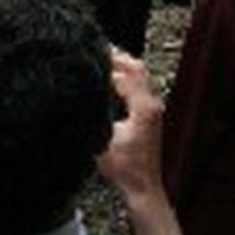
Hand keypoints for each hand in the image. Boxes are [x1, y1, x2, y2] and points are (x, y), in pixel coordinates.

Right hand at [95, 49, 164, 204]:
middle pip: (137, 68)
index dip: (104, 61)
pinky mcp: (150, 115)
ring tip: (99, 57)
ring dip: (121, 65)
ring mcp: (154, 109)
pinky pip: (140, 86)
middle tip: (92, 47)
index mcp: (144, 107)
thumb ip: (94, 112)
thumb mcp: (102, 138)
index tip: (85, 52)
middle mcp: (153, 104)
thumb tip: (81, 91)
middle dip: (115, 56)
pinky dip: (125, 76)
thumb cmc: (124, 168)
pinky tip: (109, 78)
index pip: (124, 73)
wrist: (142, 187)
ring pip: (140, 75)